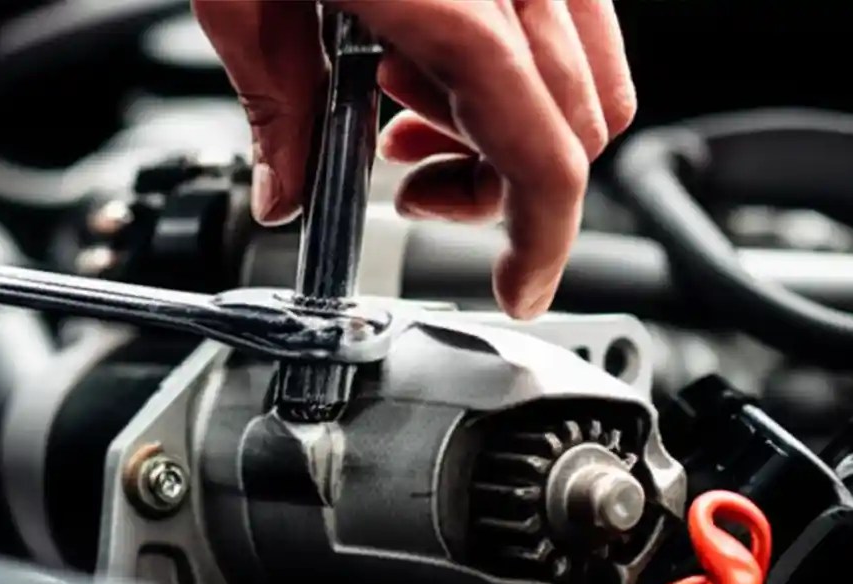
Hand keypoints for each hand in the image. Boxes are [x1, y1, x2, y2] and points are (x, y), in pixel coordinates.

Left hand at [194, 0, 635, 318]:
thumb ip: (273, 105)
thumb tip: (285, 188)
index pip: (544, 156)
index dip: (540, 241)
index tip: (517, 286)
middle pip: (571, 130)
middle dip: (500, 187)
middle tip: (406, 185)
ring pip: (579, 81)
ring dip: (502, 130)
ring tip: (401, 118)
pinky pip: (558, 27)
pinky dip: (505, 71)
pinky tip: (419, 56)